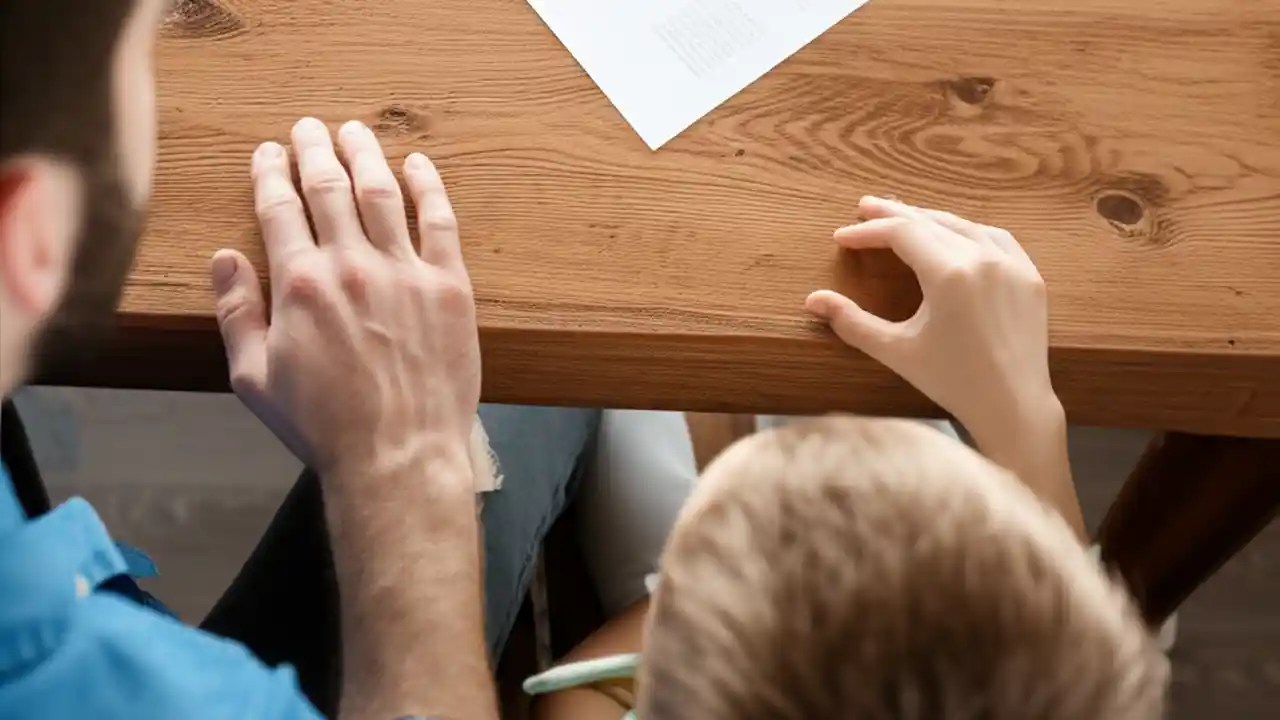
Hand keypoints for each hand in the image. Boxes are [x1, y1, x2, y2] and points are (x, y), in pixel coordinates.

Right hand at [210, 117, 479, 480]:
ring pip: (381, 192)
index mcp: (299, 284)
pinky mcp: (450, 286)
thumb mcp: (255, 378)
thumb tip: (223, 258)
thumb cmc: (323, 426)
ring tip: (353, 131)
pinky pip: (439, 221)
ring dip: (364, 154)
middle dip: (313, 149)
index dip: (271, 173)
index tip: (268, 153)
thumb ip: (236, 313)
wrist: (399, 455)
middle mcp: (351, 265)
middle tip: (308, 127)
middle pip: (328, 187)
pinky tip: (417, 165)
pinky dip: (428, 186)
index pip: (279, 208)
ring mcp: (405, 272)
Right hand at [805, 196, 1059, 446]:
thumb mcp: (895, 350)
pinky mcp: (1030, 276)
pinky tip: (954, 232)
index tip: (842, 237)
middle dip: (894, 214)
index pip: (901, 234)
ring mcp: (1012, 265)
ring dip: (930, 219)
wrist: (1014, 406)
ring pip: (963, 225)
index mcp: (949, 274)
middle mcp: (983, 258)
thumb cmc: (951, 381)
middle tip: (865, 207)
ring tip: (904, 217)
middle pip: (930, 222)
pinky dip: (968, 230)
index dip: (868, 231)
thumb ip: (851, 322)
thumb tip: (812, 300)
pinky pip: (996, 238)